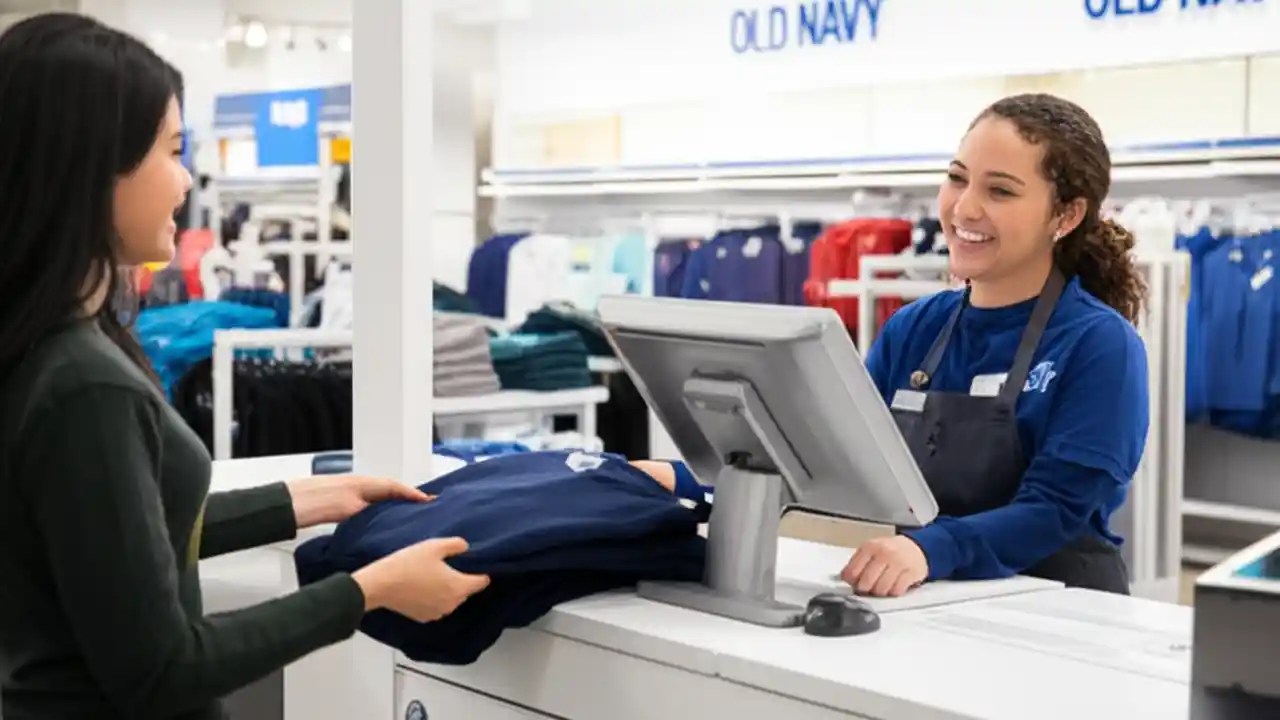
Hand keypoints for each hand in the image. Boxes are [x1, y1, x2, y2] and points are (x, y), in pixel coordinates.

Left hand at [285, 475, 431, 528]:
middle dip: (405, 497)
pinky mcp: (339, 502)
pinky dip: (378, 508)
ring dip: (392, 503)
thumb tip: (388, 511)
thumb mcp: (350, 508)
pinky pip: (366, 503)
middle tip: (422, 506)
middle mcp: (357, 484)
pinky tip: (377, 520)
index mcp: (363, 483)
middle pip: (387, 489)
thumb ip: (371, 509)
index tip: (428, 500)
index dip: (412, 493)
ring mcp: (347, 492)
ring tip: (405, 514)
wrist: (288, 504)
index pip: (394, 486)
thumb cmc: (314, 502)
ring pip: (376, 497)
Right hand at [353, 537, 490, 621]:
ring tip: (433, 575)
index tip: (477, 565)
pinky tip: (422, 586)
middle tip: (447, 566)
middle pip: (465, 591)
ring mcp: (438, 613)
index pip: (481, 582)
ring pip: (451, 599)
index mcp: (459, 586)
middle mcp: (452, 604)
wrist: (380, 585)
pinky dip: (434, 598)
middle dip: (460, 579)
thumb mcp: (434, 546)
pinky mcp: (424, 617)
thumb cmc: (408, 563)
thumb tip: (466, 547)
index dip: (481, 572)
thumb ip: (456, 545)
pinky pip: (436, 606)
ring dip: (447, 590)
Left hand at [840, 535, 928, 597]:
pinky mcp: (911, 573)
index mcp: (869, 547)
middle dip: (865, 590)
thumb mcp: (872, 550)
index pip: (852, 572)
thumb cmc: (890, 551)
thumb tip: (845, 579)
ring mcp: (898, 563)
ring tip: (882, 587)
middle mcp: (883, 553)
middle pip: (866, 583)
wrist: (917, 547)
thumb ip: (859, 563)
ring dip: (880, 593)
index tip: (854, 584)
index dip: (851, 582)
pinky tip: (893, 586)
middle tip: (869, 588)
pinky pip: (896, 591)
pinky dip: (893, 592)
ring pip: (881, 589)